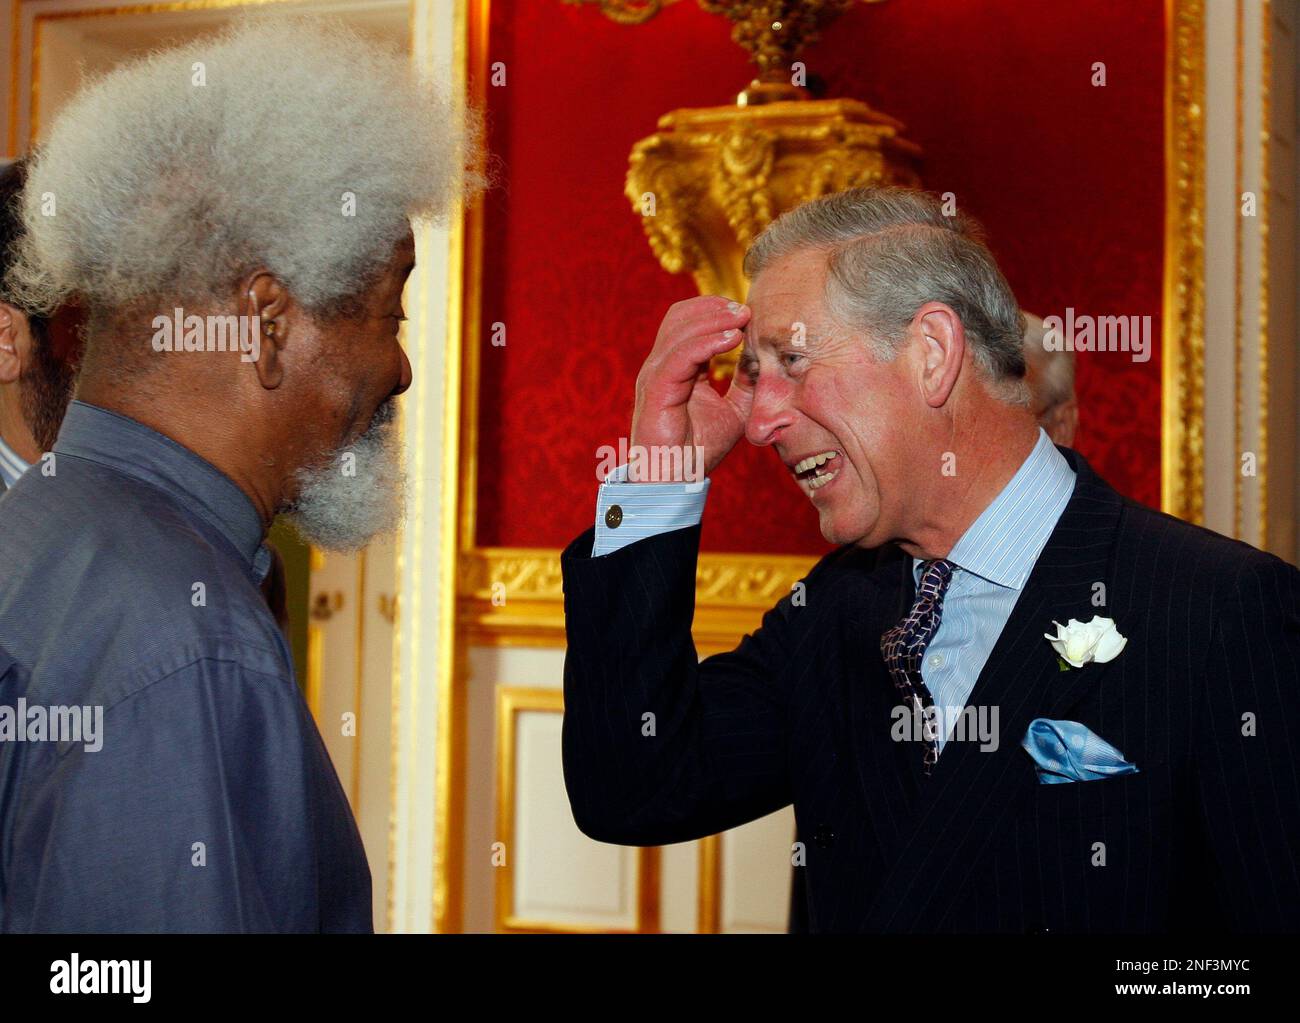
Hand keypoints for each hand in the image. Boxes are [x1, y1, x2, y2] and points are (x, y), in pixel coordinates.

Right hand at [629, 296, 752, 481]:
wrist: (675, 481)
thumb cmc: (697, 450)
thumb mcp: (733, 411)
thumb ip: (746, 385)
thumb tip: (765, 360)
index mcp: (675, 367)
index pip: (688, 322)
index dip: (716, 311)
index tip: (748, 312)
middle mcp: (661, 366)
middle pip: (680, 316)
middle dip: (714, 307)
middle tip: (746, 310)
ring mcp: (655, 376)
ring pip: (680, 330)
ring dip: (714, 319)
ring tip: (743, 319)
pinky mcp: (656, 390)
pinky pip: (681, 356)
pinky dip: (707, 343)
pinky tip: (732, 339)